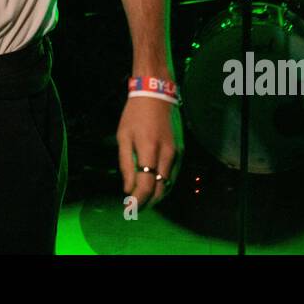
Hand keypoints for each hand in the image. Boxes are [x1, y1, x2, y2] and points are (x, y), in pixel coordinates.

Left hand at [117, 95, 183, 209]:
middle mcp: (166, 154)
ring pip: (168, 184)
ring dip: (155, 195)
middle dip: (147, 202)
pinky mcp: (180, 151)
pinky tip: (152, 186)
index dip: (137, 201)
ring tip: (141, 200)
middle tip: (134, 208)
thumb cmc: (135, 115)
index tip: (128, 209)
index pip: (146, 185)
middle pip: (160, 189)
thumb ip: (126, 164)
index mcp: (149, 149)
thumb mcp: (123, 137)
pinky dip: (162, 184)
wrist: (156, 95)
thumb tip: (127, 189)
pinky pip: (172, 174)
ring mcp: (176, 153)